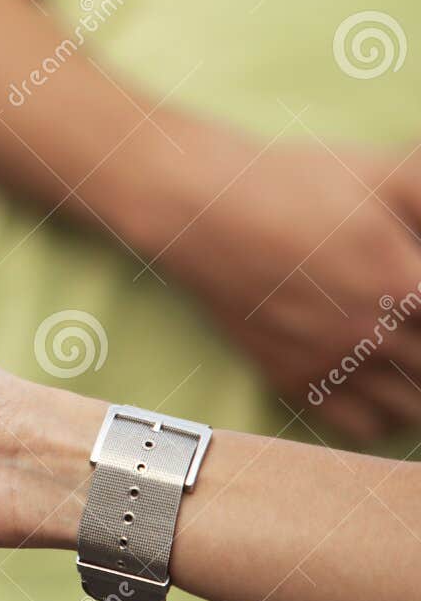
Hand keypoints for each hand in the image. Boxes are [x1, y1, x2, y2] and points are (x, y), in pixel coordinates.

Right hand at [165, 145, 420, 440]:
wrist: (200, 208)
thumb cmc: (294, 183)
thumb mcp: (387, 172)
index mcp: (407, 282)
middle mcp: (375, 335)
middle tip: (419, 325)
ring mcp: (332, 363)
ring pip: (416, 407)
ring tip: (416, 357)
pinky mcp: (293, 377)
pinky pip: (365, 427)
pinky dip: (389, 416)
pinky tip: (388, 381)